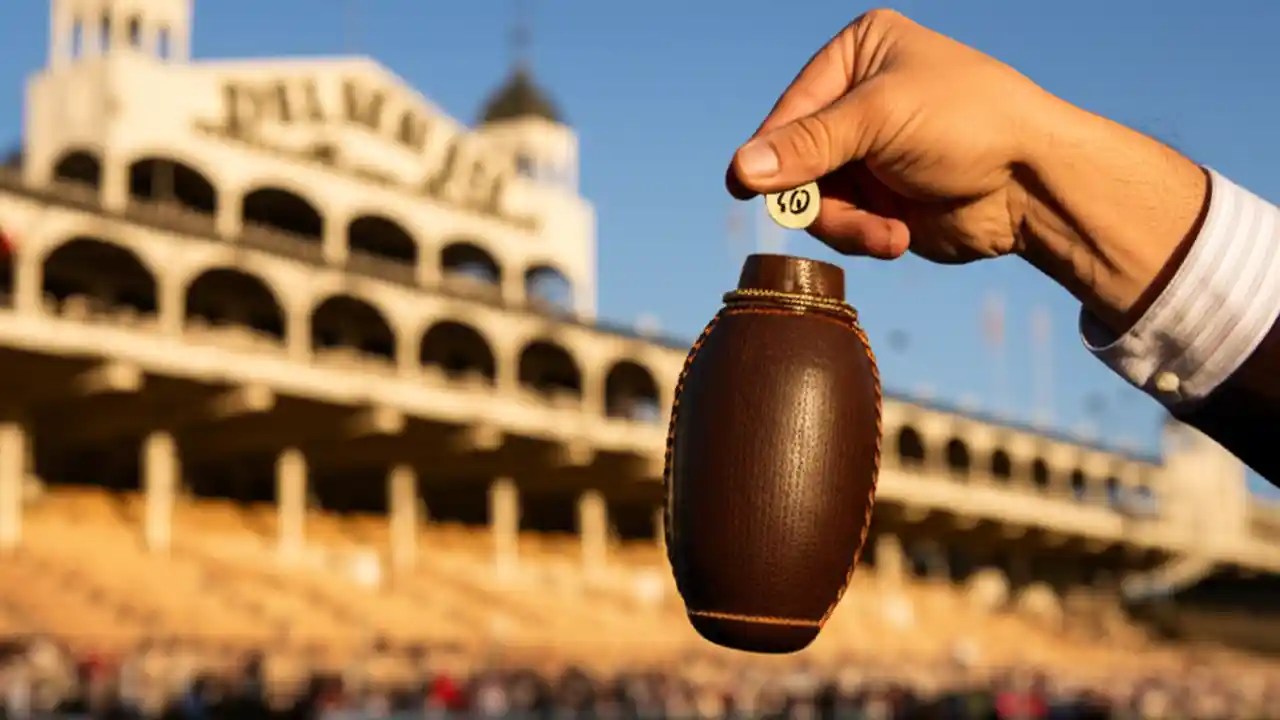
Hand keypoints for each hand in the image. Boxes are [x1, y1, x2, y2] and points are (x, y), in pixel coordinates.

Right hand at [727, 9, 1207, 329]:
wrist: (1034, 182)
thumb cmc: (969, 123)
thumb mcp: (880, 120)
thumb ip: (808, 146)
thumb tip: (740, 169)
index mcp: (856, 55)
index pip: (789, 111)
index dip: (772, 154)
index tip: (748, 189)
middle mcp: (856, 101)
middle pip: (794, 162)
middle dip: (818, 197)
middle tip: (844, 218)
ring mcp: (868, 153)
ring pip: (814, 202)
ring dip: (845, 225)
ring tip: (885, 231)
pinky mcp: (881, 198)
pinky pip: (842, 226)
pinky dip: (864, 236)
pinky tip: (898, 237)